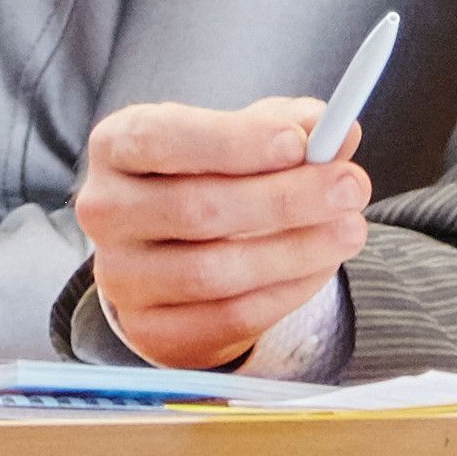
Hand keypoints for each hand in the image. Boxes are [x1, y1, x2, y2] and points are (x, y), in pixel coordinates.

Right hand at [73, 98, 370, 368]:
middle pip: (196, 209)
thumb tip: (336, 131)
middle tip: (350, 188)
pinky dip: (283, 293)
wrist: (174, 251)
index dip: (232, 141)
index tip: (298, 143)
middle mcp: (106, 210)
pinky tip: (319, 267)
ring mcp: (121, 277)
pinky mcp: (150, 329)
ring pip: (213, 271)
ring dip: (294, 251)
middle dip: (285, 199)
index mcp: (117, 144)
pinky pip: (226, 317)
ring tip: (349, 230)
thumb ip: (289, 126)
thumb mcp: (243, 136)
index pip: (161, 138)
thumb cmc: (209, 175)